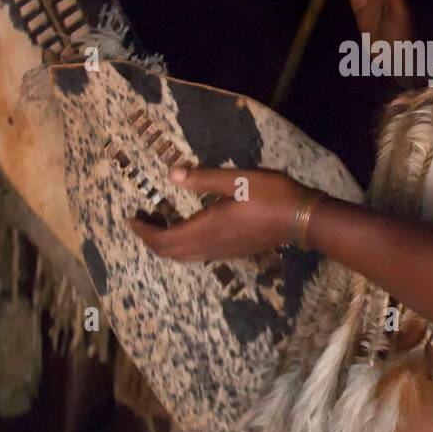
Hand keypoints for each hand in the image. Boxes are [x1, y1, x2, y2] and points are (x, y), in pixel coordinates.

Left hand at [128, 166, 314, 262]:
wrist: (301, 218)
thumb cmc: (270, 194)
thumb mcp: (237, 180)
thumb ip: (202, 179)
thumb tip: (170, 174)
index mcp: (207, 228)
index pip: (164, 240)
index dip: (144, 233)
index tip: (131, 219)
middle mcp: (210, 246)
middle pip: (170, 253)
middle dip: (151, 240)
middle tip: (140, 222)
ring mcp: (223, 252)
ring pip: (184, 257)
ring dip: (166, 246)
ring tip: (158, 227)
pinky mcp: (233, 252)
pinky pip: (197, 255)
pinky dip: (182, 247)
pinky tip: (186, 232)